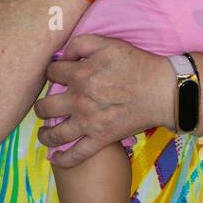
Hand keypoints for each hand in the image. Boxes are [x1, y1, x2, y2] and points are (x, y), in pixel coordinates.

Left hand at [34, 33, 174, 167]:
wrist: (161, 90)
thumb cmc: (137, 64)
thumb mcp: (108, 43)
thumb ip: (81, 43)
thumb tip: (64, 55)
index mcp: (79, 74)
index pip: (51, 74)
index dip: (52, 73)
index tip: (56, 77)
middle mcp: (79, 100)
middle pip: (45, 107)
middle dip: (41, 106)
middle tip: (45, 107)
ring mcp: (88, 122)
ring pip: (54, 134)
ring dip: (44, 134)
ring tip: (44, 132)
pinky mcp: (101, 139)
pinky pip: (76, 154)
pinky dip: (63, 159)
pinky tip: (56, 158)